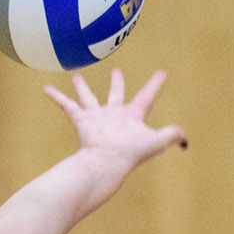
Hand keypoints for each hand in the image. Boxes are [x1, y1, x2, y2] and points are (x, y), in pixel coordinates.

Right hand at [43, 68, 187, 170]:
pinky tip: (46, 88)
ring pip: (88, 97)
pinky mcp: (82, 120)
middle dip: (116, 83)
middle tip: (116, 72)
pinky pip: (67, 105)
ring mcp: (97, 117)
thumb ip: (173, 136)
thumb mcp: (156, 141)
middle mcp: (114, 115)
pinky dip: (57, 97)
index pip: (147, 97)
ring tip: (76, 75)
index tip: (162, 73)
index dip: (155, 85)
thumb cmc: (131, 152)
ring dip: (82, 87)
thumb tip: (186, 142)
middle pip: (116, 94)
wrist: (106, 162)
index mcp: (132, 117)